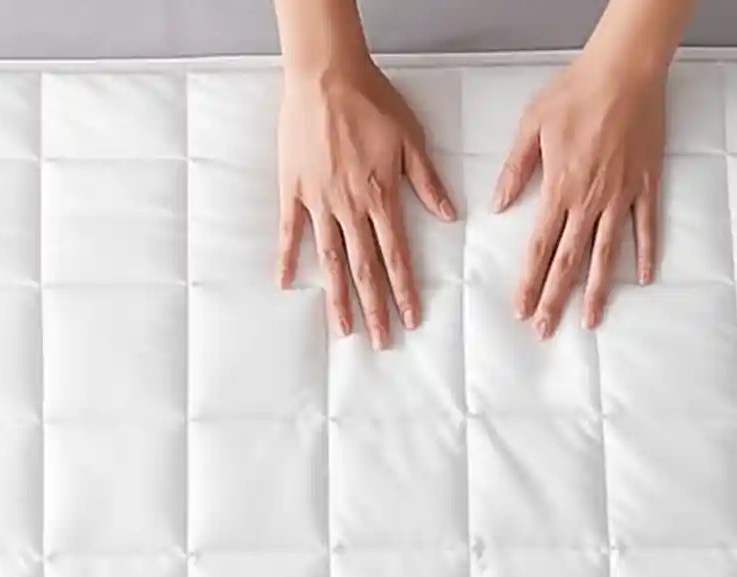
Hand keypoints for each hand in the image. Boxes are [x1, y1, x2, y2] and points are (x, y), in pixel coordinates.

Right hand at [277, 61, 455, 348]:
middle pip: (363, 268)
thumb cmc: (371, 101)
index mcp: (381, 196)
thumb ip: (427, 182)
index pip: (396, 256)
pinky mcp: (293, 188)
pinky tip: (286, 284)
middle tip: (380, 341)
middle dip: (374, 307)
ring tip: (342, 329)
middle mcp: (350, 206)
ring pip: (329, 258)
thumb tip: (449, 215)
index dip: (404, 290)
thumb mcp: (412, 140)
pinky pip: (289, 231)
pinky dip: (287, 258)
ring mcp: (318, 200)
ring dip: (336, 297)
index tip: (411, 319)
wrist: (326, 75)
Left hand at [492, 51, 666, 337]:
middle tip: (545, 330)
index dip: (530, 281)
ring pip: (607, 253)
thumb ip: (515, 169)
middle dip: (555, 299)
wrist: (624, 70)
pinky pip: (646, 227)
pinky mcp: (646, 185)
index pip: (540, 246)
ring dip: (597, 291)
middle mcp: (590, 199)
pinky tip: (643, 278)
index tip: (522, 309)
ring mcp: (622, 195)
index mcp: (559, 187)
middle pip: (569, 261)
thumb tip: (498, 204)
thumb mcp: (531, 125)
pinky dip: (646, 253)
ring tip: (590, 321)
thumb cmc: (575, 91)